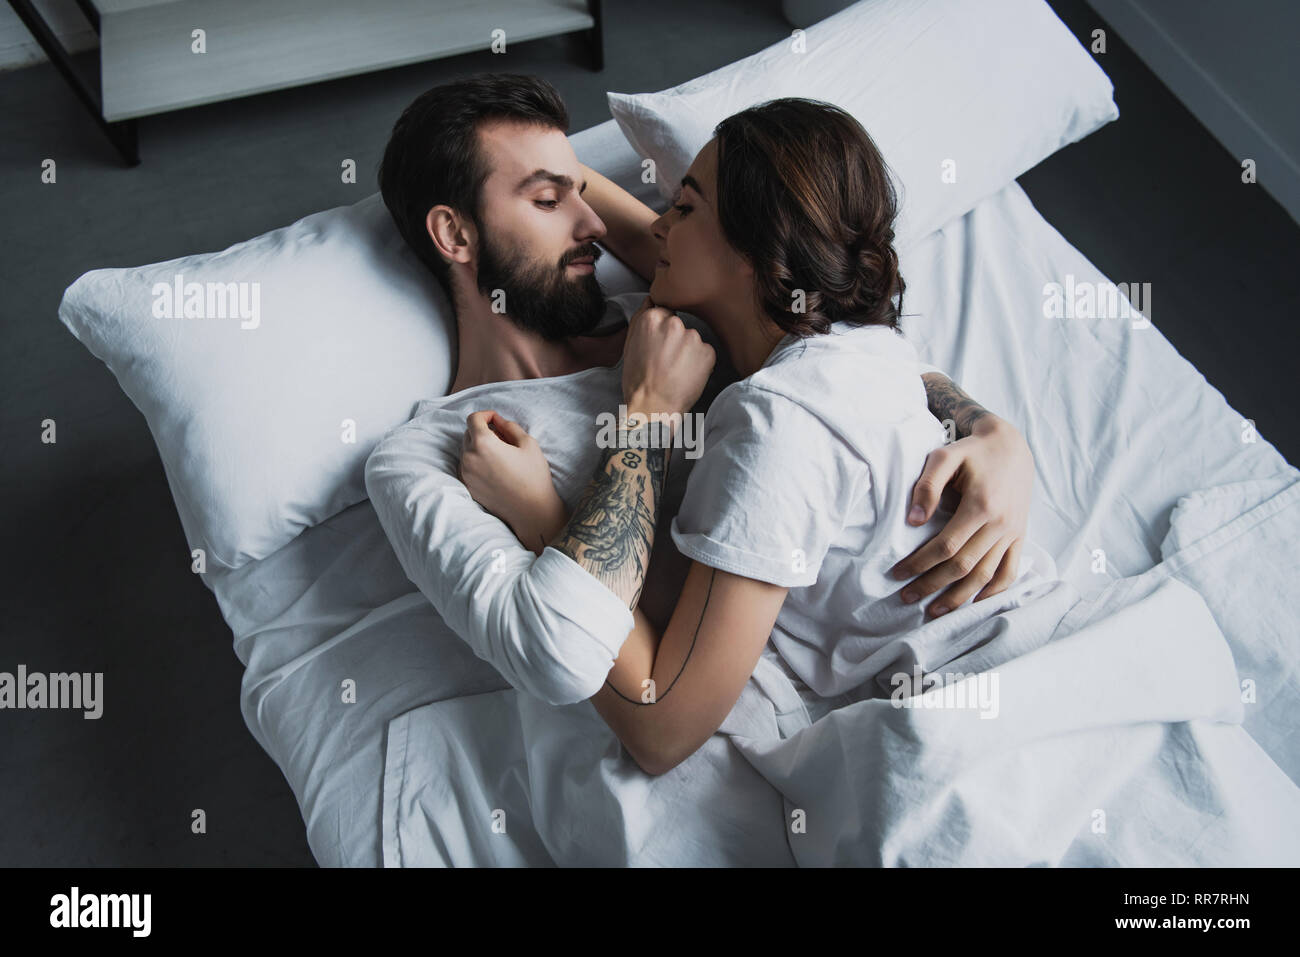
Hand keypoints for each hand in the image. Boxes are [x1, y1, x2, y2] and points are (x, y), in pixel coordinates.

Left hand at [460, 411, 566, 553]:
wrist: (531, 511)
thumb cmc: (533, 476)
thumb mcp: (528, 443)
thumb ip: (510, 426)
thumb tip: (498, 421)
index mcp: (483, 444)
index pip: (473, 419)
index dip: (485, 415)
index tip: (496, 419)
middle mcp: (469, 458)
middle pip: (468, 434)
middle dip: (483, 431)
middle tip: (503, 438)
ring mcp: (466, 474)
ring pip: (466, 450)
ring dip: (479, 447)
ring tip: (500, 455)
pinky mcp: (468, 487)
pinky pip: (467, 466)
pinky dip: (476, 461)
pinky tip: (495, 468)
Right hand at [622, 297, 714, 423]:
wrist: (653, 407)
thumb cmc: (638, 380)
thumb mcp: (630, 344)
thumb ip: (642, 318)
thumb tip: (652, 299)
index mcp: (652, 318)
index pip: (664, 313)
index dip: (662, 332)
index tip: (659, 347)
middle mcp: (674, 323)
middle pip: (679, 326)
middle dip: (675, 340)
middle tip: (665, 362)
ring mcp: (693, 336)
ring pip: (693, 340)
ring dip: (688, 352)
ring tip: (675, 371)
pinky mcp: (708, 351)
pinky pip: (705, 353)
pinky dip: (700, 363)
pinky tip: (687, 375)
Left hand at [889, 416, 1033, 616]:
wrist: (1011, 446)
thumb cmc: (972, 452)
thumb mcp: (944, 457)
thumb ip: (927, 486)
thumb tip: (913, 521)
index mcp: (981, 506)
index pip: (946, 547)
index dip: (920, 563)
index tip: (897, 573)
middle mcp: (1000, 524)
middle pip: (963, 566)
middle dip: (932, 585)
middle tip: (907, 597)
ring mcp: (1013, 533)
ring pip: (986, 575)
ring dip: (960, 597)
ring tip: (935, 611)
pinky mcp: (1020, 536)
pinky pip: (1010, 571)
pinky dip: (994, 592)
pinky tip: (974, 603)